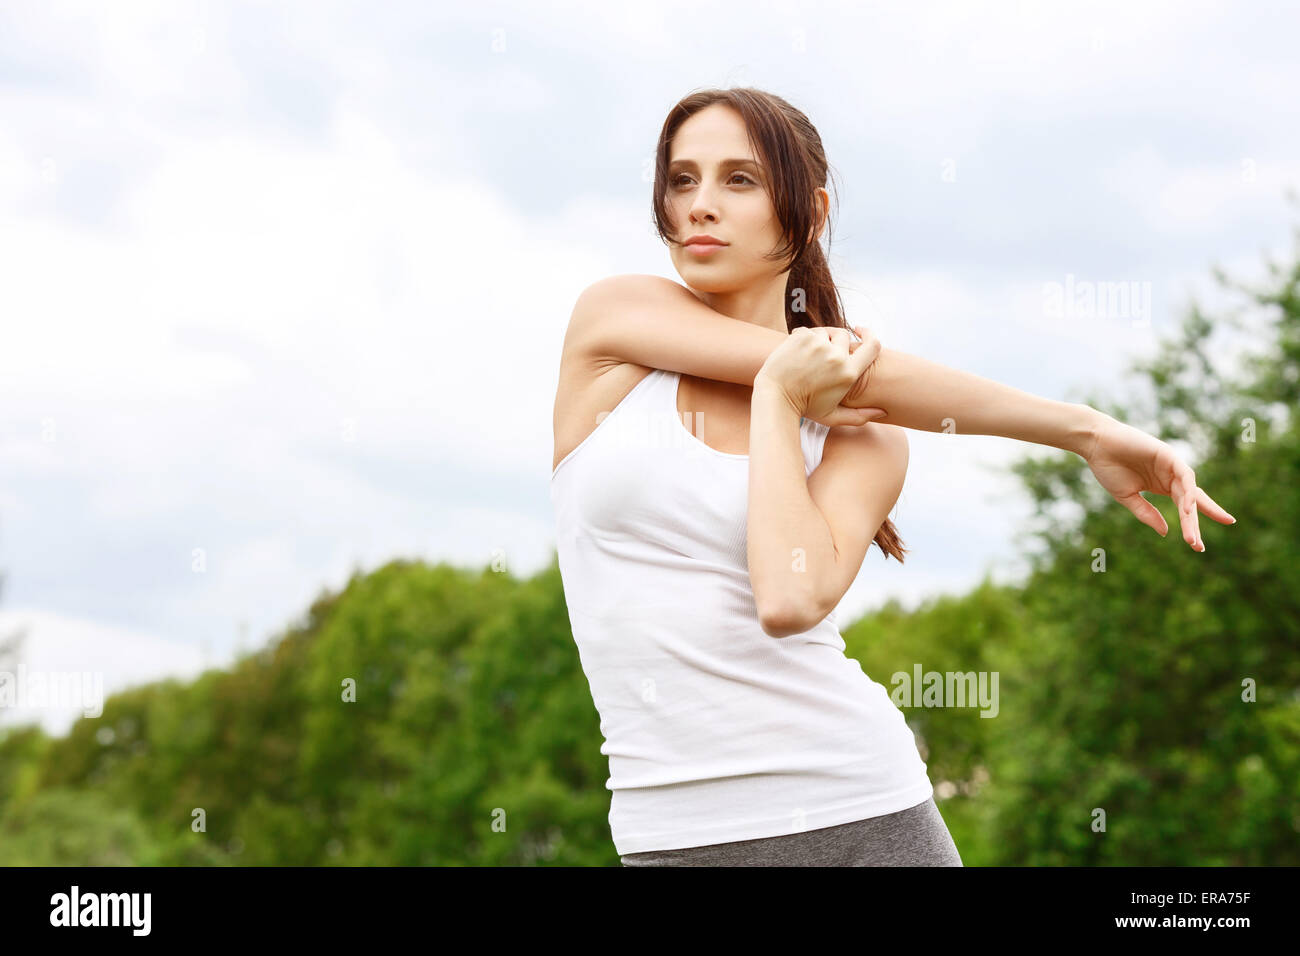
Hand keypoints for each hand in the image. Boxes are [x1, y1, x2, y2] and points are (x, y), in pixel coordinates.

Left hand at [756, 325, 886, 426]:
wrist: (775, 398)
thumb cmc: (804, 409)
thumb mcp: (833, 417)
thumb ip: (860, 416)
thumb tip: (883, 412)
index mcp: (849, 373)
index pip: (873, 346)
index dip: (870, 335)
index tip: (862, 331)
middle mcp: (836, 357)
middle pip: (844, 336)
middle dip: (835, 343)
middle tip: (820, 358)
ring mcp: (818, 345)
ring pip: (825, 332)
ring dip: (819, 340)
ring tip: (807, 358)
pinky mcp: (802, 336)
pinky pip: (809, 331)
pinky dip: (804, 339)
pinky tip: (797, 354)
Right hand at [1083, 414, 1235, 550]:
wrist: (1096, 444)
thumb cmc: (1108, 467)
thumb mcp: (1127, 497)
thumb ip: (1146, 513)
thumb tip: (1166, 532)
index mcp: (1162, 485)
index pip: (1184, 506)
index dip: (1192, 524)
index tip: (1198, 546)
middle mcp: (1171, 476)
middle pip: (1191, 502)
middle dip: (1195, 524)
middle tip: (1198, 548)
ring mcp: (1171, 465)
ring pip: (1190, 492)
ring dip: (1191, 515)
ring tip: (1190, 536)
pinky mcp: (1168, 455)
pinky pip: (1185, 476)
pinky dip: (1188, 492)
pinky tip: (1187, 508)